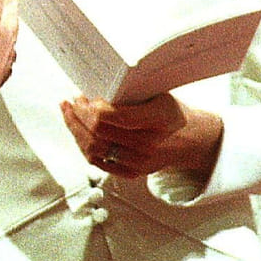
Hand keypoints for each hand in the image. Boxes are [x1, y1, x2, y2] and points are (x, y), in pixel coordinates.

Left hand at [60, 94, 223, 177]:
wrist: (190, 140)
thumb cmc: (172, 113)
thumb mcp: (159, 94)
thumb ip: (130, 93)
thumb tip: (94, 88)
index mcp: (157, 119)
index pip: (113, 116)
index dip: (91, 107)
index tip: (85, 97)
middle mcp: (148, 144)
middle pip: (98, 133)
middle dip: (78, 115)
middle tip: (72, 102)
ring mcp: (139, 162)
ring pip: (94, 149)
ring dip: (76, 130)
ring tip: (70, 114)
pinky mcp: (132, 172)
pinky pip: (98, 161)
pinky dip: (83, 146)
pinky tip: (78, 132)